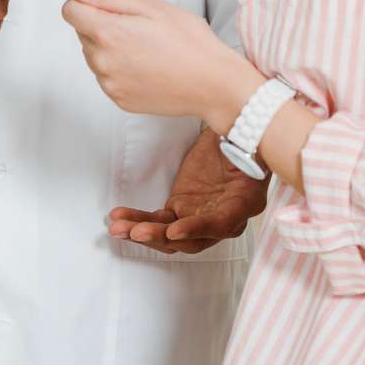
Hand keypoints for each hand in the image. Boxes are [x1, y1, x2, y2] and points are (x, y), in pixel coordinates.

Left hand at [61, 0, 259, 123]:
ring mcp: (109, 84)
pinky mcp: (118, 99)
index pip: (69, 11)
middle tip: (137, 25)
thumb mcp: (149, 5)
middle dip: (101, 23)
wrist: (211, 83)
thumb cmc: (188, 41)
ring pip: (94, 55)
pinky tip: (145, 64)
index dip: (85, 1)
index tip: (103, 3)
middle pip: (82, 33)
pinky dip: (119, 67)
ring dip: (109, 46)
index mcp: (107, 33)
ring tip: (144, 46)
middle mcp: (102, 62)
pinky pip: (107, 76)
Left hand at [108, 127, 268, 255]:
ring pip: (169, 235)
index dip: (198, 229)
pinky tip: (120, 218)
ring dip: (142, 232)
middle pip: (190, 240)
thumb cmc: (244, 135)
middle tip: (137, 232)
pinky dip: (138, 220)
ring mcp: (198, 217)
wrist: (235, 135)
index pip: (220, 224)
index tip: (175, 229)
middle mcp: (223, 220)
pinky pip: (157, 221)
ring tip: (118, 228)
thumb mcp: (246, 136)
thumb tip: (230, 124)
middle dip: (160, 236)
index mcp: (246, 203)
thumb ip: (238, 139)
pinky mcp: (180, 210)